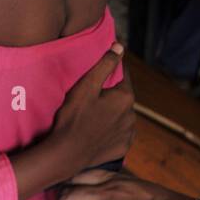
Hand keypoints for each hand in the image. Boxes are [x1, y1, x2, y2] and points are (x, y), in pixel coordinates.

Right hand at [49, 43, 135, 170]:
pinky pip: (120, 133)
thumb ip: (105, 65)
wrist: (67, 153)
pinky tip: (98, 130)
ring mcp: (128, 133)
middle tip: (92, 95)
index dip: (112, 70)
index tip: (102, 70)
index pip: (123, 75)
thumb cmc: (74, 116)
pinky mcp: (122, 148)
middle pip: (122, 97)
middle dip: (111, 93)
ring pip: (122, 115)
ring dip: (113, 112)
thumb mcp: (86, 86)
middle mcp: (132, 115)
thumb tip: (120, 47)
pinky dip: (112, 130)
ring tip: (94, 114)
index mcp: (125, 97)